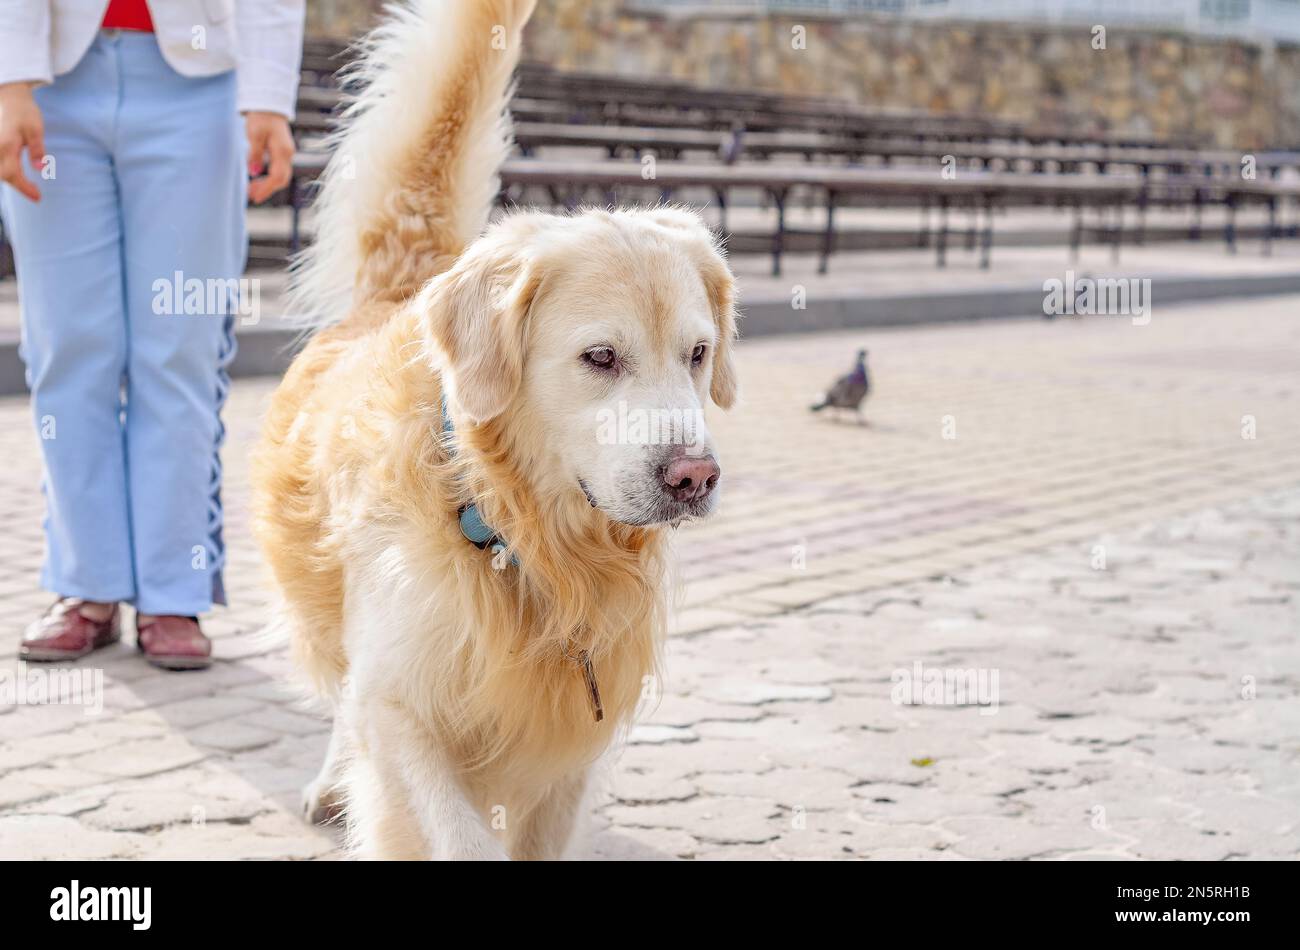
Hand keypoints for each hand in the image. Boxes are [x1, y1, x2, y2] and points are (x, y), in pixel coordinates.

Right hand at [0, 82, 44, 202]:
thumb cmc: (24, 111)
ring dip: (11, 179)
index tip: (38, 198)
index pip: (13, 174)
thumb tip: (40, 168)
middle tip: (35, 193)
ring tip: (27, 186)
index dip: (25, 188)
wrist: (9, 96)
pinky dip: (5, 171)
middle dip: (19, 186)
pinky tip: (15, 174)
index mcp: (6, 145)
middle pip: (3, 175)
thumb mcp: (35, 129)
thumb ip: (37, 150)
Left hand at [245, 111, 294, 203]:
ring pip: (281, 176)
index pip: (277, 177)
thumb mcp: (254, 135)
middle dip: (267, 189)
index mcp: (283, 151)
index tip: (254, 197)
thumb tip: (254, 172)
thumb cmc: (261, 118)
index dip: (266, 189)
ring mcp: (287, 153)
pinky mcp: (283, 152)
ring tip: (252, 188)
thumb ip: (255, 155)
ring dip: (268, 184)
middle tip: (251, 195)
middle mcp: (288, 154)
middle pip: (281, 180)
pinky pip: (279, 170)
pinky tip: (258, 178)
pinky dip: (269, 177)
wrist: (269, 105)